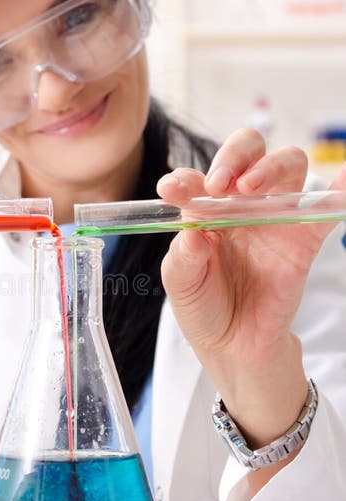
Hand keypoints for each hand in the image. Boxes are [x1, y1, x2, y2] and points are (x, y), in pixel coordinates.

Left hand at [157, 127, 345, 448]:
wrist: (236, 347)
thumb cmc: (204, 308)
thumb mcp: (180, 285)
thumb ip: (184, 257)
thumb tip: (193, 230)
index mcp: (204, 209)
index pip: (197, 178)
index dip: (184, 178)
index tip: (172, 191)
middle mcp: (240, 204)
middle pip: (248, 153)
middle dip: (234, 157)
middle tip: (219, 185)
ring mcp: (274, 217)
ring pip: (287, 167)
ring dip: (270, 167)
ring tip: (250, 188)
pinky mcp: (303, 239)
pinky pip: (325, 208)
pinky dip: (339, 189)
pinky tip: (342, 178)